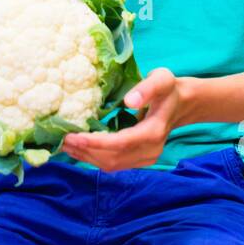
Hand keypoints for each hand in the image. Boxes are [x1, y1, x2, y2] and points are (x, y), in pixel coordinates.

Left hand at [60, 68, 182, 170]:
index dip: (96, 143)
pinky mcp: (139, 160)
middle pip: (113, 158)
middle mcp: (150, 151)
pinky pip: (114, 163)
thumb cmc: (169, 89)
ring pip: (111, 165)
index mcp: (154, 132)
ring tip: (65, 145)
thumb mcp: (162, 79)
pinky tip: (80, 148)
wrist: (182, 104)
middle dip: (86, 151)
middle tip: (62, 139)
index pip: (121, 144)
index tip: (74, 136)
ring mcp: (146, 158)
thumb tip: (129, 101)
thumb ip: (147, 88)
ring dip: (87, 156)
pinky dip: (94, 157)